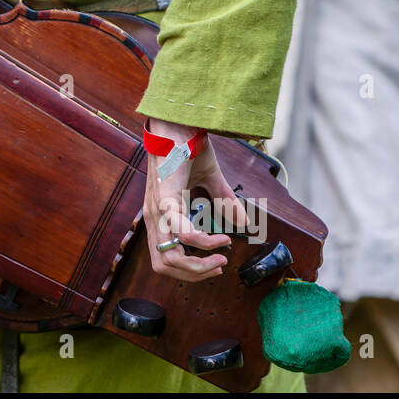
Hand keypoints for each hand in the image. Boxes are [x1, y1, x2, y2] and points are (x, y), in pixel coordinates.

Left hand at [141, 118, 249, 282]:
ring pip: (169, 258)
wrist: (177, 124)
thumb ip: (224, 202)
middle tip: (218, 268)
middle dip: (194, 274)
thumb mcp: (209, 179)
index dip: (188, 270)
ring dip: (199, 264)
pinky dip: (202, 242)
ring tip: (221, 256)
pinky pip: (181, 233)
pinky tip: (219, 238)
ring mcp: (156, 210)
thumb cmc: (187, 148)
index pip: (163, 259)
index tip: (213, 266)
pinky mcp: (164, 200)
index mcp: (159, 215)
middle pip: (164, 267)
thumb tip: (244, 224)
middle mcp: (154, 217)